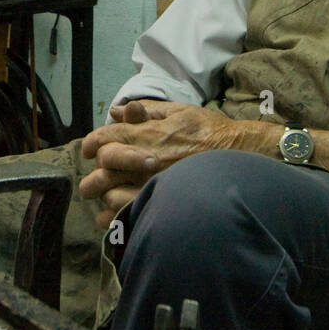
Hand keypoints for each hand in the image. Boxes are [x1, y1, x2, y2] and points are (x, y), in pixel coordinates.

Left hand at [79, 100, 235, 227]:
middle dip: (94, 174)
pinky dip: (115, 217)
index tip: (88, 150)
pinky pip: (131, 213)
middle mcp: (147, 157)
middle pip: (104, 167)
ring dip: (104, 195)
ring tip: (103, 199)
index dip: (92, 143)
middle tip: (92, 181)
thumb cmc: (209, 130)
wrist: (239, 153)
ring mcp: (155, 182)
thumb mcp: (179, 111)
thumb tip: (116, 111)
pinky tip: (111, 219)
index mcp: (148, 132)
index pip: (106, 137)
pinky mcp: (164, 200)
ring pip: (112, 193)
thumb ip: (146, 110)